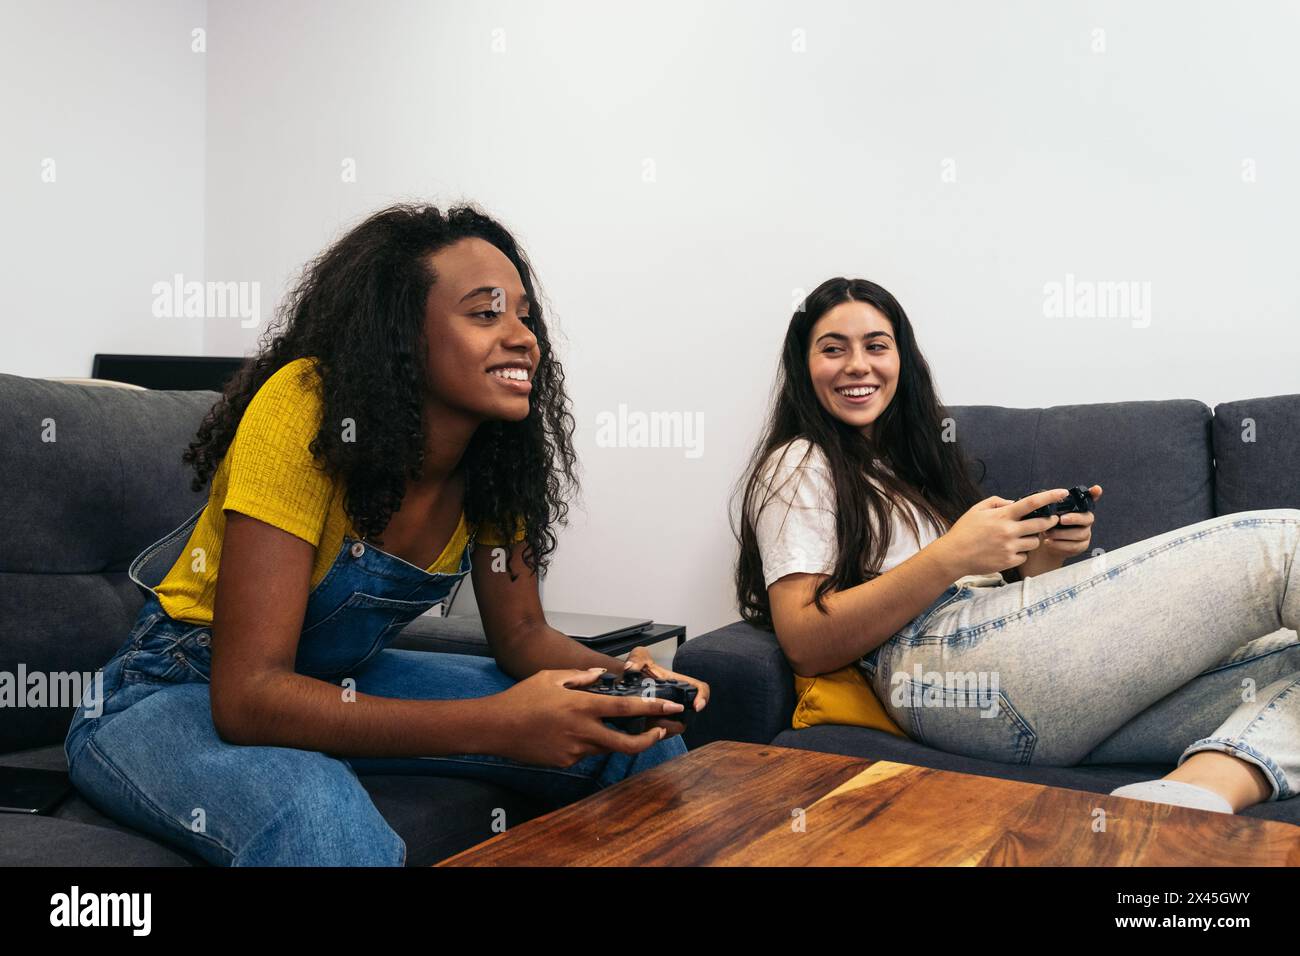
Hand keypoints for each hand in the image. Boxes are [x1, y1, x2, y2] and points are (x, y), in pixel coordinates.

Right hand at [481, 667, 687, 767]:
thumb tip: (601, 676)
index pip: (626, 709)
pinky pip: (585, 752)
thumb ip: (581, 677)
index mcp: (582, 706)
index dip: (652, 709)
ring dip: (612, 737)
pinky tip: (569, 731)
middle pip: (626, 744)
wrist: (495, 728)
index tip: (671, 708)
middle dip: (649, 740)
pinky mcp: (565, 762)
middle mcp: (582, 731)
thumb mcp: (551, 677)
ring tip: (605, 723)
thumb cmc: (522, 698)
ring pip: (605, 747)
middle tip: (660, 731)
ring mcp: (574, 750)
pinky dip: (587, 741)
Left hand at [623, 646, 709, 737]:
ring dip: (664, 728)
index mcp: (678, 682)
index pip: (700, 688)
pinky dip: (656, 733)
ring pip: (676, 727)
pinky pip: (665, 733)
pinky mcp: (661, 723)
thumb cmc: (639, 669)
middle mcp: (678, 699)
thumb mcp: (638, 658)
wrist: (630, 679)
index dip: (703, 697)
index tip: (697, 706)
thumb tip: (631, 668)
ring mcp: (671, 713)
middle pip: (688, 715)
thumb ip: (636, 659)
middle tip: (658, 720)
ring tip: (648, 724)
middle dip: (675, 720)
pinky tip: (644, 729)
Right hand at [938, 488, 1071, 576]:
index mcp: (1002, 515)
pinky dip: (1021, 552)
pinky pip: (1025, 555)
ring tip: (1021, 537)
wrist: (953, 555)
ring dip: (1033, 538)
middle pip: (1041, 524)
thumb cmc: (964, 531)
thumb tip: (1014, 502)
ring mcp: (1010, 547)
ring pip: (1036, 541)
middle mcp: (1009, 531)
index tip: (1062, 493)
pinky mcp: (1009, 561)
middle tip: (1049, 520)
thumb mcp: (977, 509)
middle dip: (1049, 521)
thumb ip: (997, 502)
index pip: (1031, 503)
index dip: (1050, 497)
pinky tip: (1010, 550)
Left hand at [1022, 485, 1101, 575]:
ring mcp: (1085, 533)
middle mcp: (1085, 519)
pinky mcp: (1082, 546)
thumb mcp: (1045, 513)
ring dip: (1062, 534)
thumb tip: (1038, 498)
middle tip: (1061, 519)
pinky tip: (1050, 542)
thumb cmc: (1047, 524)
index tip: (1096, 488)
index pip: (1090, 499)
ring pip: (1080, 534)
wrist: (1047, 543)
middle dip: (1074, 518)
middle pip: (1088, 518)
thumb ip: (1047, 506)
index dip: (1094, 494)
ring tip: (1048, 533)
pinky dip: (1060, 544)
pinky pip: (1074, 546)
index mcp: (1078, 508)